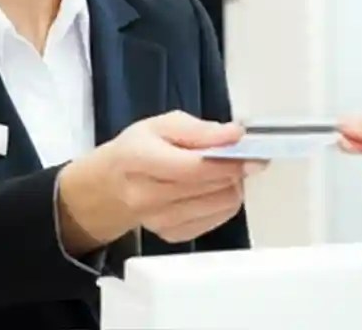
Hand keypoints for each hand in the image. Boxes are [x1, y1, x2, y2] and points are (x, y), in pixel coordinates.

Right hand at [59, 111, 264, 247]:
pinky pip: (217, 220)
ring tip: (222, 171)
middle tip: (239, 156)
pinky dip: (222, 202)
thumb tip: (235, 135)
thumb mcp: (163, 125)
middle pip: (211, 187)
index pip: (194, 168)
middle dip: (234, 170)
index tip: (251, 153)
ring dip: (231, 186)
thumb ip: (200, 130)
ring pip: (220, 205)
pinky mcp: (173, 236)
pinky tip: (211, 189)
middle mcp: (145, 196)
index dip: (228, 161)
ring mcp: (159, 221)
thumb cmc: (137, 151)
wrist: (110, 188)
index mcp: (138, 160)